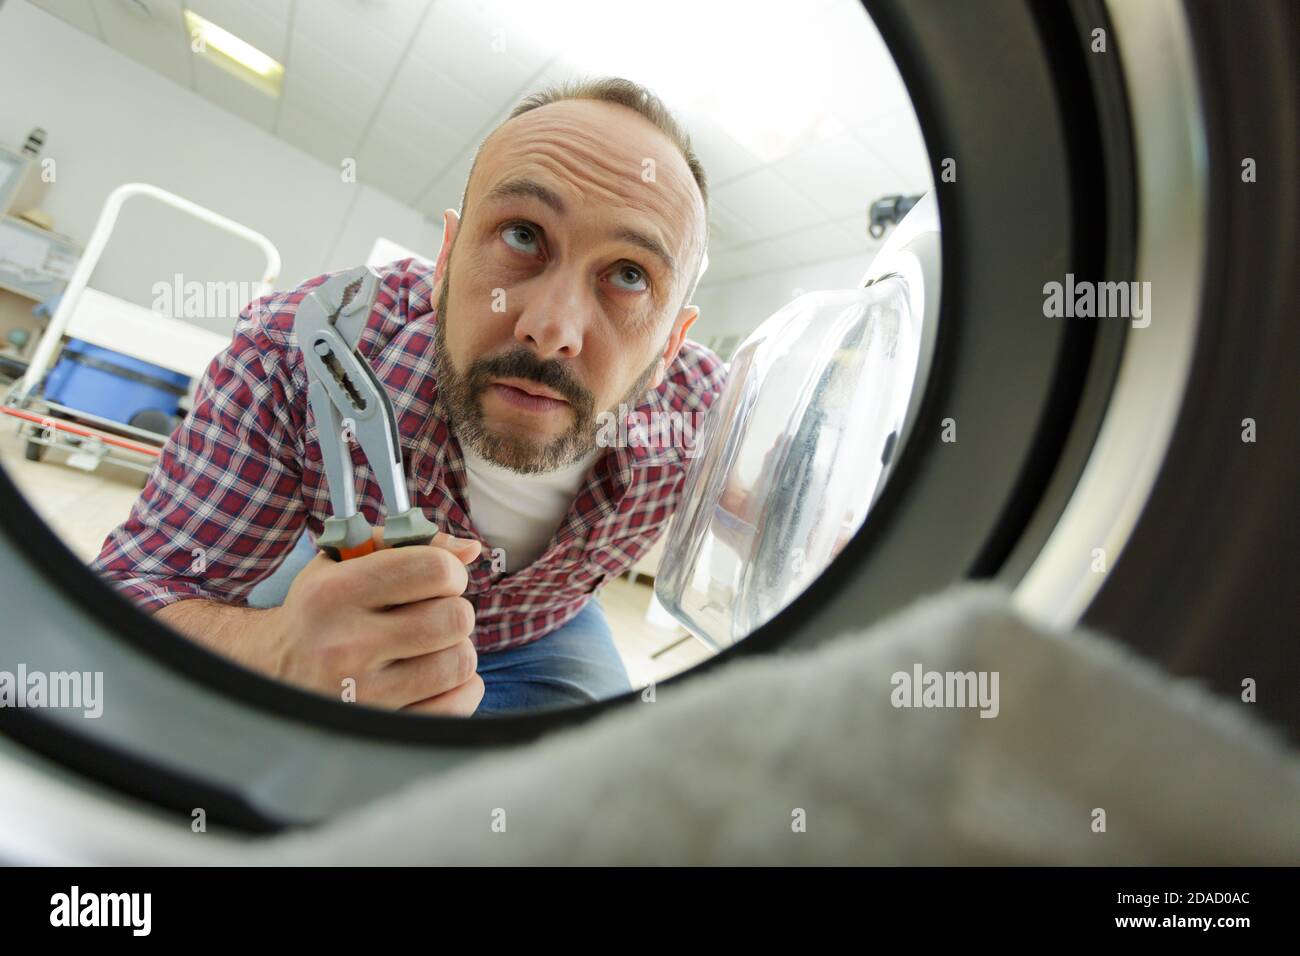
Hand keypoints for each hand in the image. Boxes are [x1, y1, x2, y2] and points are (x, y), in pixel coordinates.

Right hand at [263, 525, 483, 714]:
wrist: (271, 674)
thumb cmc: (320, 610)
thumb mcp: (344, 563)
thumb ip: (408, 544)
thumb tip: (468, 550)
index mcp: (334, 594)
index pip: (433, 570)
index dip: (449, 570)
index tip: (438, 578)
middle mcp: (345, 646)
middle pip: (454, 618)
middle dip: (452, 609)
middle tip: (431, 612)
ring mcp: (364, 696)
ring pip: (460, 661)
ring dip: (454, 648)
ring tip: (426, 645)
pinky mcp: (383, 728)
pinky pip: (459, 702)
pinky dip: (458, 686)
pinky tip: (431, 676)